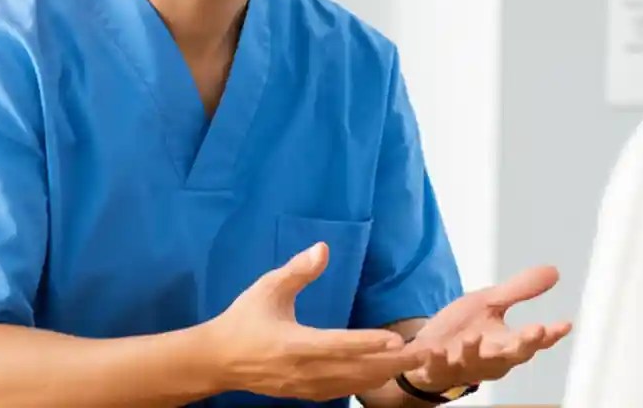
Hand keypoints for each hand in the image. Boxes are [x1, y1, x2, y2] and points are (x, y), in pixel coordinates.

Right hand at [204, 242, 428, 401]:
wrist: (217, 361)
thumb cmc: (243, 319)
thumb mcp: (268, 288)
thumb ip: (297, 270)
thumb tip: (323, 249)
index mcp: (294, 344)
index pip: (338, 345)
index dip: (369, 343)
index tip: (397, 339)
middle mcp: (304, 370)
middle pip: (356, 370)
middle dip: (393, 362)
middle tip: (425, 352)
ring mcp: (305, 387)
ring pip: (353, 383)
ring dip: (385, 373)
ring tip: (414, 362)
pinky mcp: (305, 394)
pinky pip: (343, 391)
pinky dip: (366, 383)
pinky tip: (383, 375)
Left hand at [403, 266, 572, 392]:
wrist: (427, 349)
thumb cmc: (465, 329)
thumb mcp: (490, 303)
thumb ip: (519, 291)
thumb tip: (554, 271)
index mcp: (506, 344)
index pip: (532, 341)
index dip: (550, 335)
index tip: (564, 324)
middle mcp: (490, 359)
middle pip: (511, 356)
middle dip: (523, 345)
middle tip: (537, 331)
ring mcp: (463, 365)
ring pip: (474, 363)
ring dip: (474, 352)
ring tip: (473, 338)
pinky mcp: (437, 368)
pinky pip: (436, 367)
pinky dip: (436, 360)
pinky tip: (435, 351)